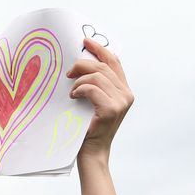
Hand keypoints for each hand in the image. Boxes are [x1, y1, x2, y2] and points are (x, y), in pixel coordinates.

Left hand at [69, 38, 133, 166]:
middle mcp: (126, 94)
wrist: (90, 152)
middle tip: (68, 73)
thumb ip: (93, 86)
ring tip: (71, 92)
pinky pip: (92, 89)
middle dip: (83, 65)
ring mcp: (121, 102)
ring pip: (97, 76)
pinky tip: (73, 97)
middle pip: (103, 66)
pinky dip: (80, 90)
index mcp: (123, 90)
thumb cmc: (87, 128)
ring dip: (79, 81)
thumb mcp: (91, 103)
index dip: (100, 49)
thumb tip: (77, 66)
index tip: (85, 41)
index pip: (114, 61)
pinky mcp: (112, 109)